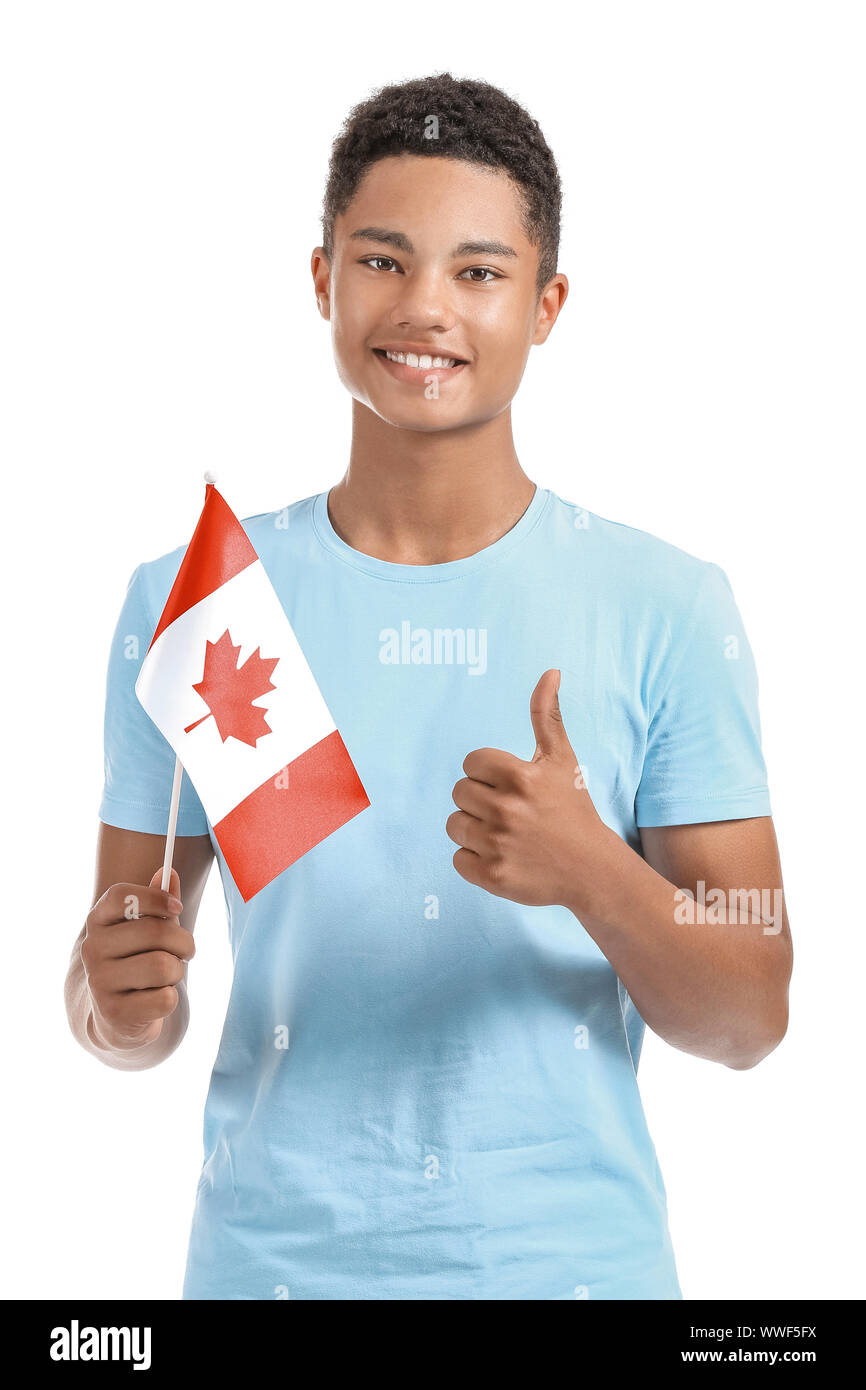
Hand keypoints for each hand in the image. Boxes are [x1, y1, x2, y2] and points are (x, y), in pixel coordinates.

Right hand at [81, 868, 193, 1049]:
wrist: (117, 1016)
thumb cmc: (138, 961)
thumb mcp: (147, 929)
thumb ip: (158, 901)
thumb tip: (168, 872)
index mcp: (98, 920)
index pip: (123, 895)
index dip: (157, 898)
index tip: (177, 909)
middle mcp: (92, 948)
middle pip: (155, 932)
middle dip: (184, 942)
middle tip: (186, 951)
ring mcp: (99, 982)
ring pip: (163, 966)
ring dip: (177, 972)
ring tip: (168, 976)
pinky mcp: (113, 1012)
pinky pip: (164, 999)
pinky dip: (170, 999)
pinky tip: (155, 999)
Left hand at [447, 669, 612, 909]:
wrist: (592, 869)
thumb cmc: (572, 807)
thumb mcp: (562, 758)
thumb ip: (547, 715)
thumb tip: (550, 671)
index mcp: (519, 776)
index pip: (471, 764)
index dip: (488, 774)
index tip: (511, 786)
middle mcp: (506, 810)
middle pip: (460, 793)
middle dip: (481, 800)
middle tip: (511, 811)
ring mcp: (497, 845)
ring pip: (455, 825)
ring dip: (475, 829)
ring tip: (506, 834)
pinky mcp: (492, 877)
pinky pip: (458, 859)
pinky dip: (475, 859)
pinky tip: (503, 856)